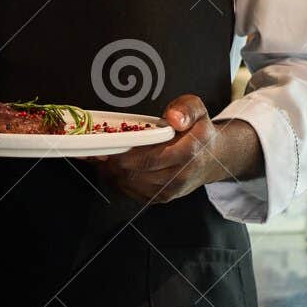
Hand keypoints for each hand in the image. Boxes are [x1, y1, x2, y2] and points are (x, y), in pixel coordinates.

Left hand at [93, 95, 261, 203]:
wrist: (211, 158)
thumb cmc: (198, 131)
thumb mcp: (197, 109)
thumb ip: (186, 108)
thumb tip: (173, 118)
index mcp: (189, 151)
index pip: (149, 157)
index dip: (122, 152)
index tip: (104, 144)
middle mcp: (179, 175)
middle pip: (134, 173)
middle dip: (111, 161)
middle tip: (95, 148)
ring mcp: (170, 190)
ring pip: (129, 185)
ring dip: (111, 171)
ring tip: (102, 156)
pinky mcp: (161, 199)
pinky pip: (131, 192)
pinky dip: (117, 180)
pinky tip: (113, 166)